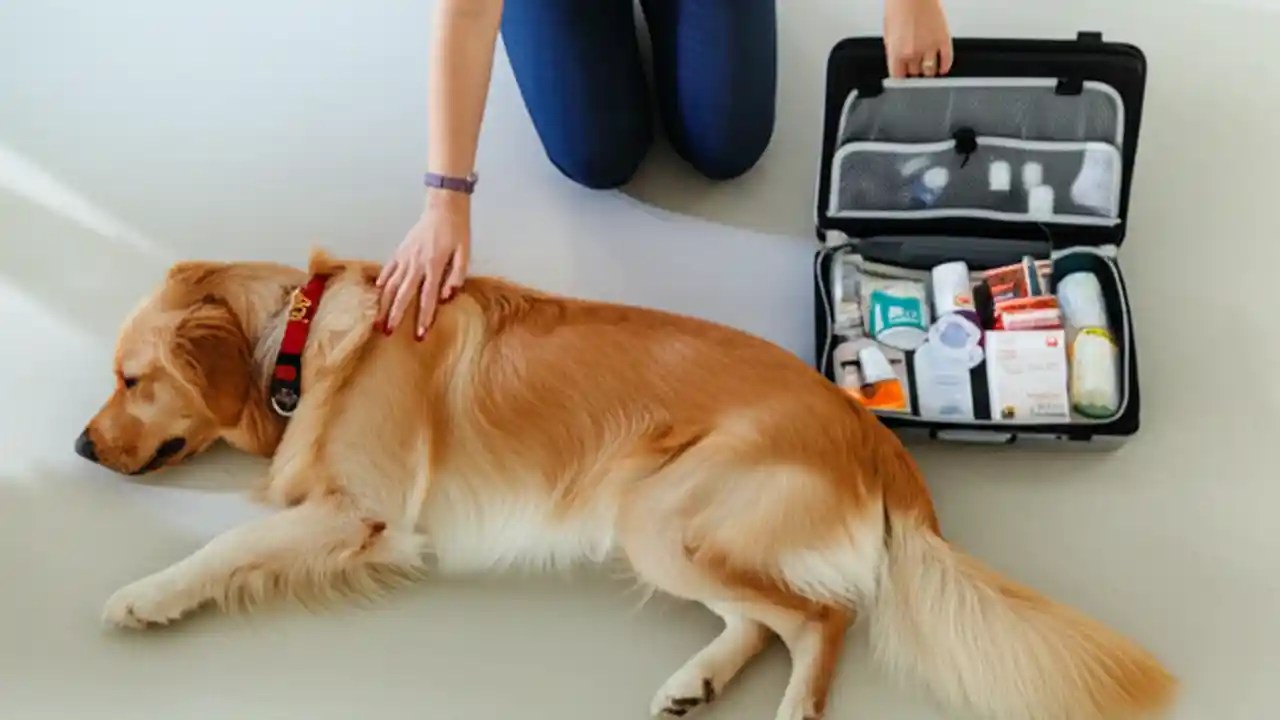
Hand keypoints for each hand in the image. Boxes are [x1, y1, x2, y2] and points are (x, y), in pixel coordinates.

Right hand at [375, 192, 470, 337]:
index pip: (428, 297)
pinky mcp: (399, 251)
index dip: (424, 317)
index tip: (420, 334)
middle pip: (403, 294)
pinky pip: (388, 269)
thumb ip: (457, 276)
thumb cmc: (457, 232)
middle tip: (388, 333)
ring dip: (383, 303)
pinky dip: (382, 281)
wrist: (443, 207)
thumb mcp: (465, 254)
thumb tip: (447, 297)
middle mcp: (416, 263)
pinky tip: (378, 293)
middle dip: (395, 315)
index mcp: (434, 266)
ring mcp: (405, 257)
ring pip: (390, 284)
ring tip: (378, 319)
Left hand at [884, 0, 952, 78]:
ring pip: (930, 71)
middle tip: (914, 68)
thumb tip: (897, 60)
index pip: (898, 76)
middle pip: (914, 74)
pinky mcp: (944, 39)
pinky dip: (944, 66)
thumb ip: (893, 50)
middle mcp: (913, 52)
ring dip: (927, 71)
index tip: (902, 76)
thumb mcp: (888, 32)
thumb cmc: (898, 6)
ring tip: (926, 68)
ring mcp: (930, 47)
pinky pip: (947, 60)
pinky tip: (942, 68)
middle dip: (913, 72)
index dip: (900, 77)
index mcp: (897, 52)